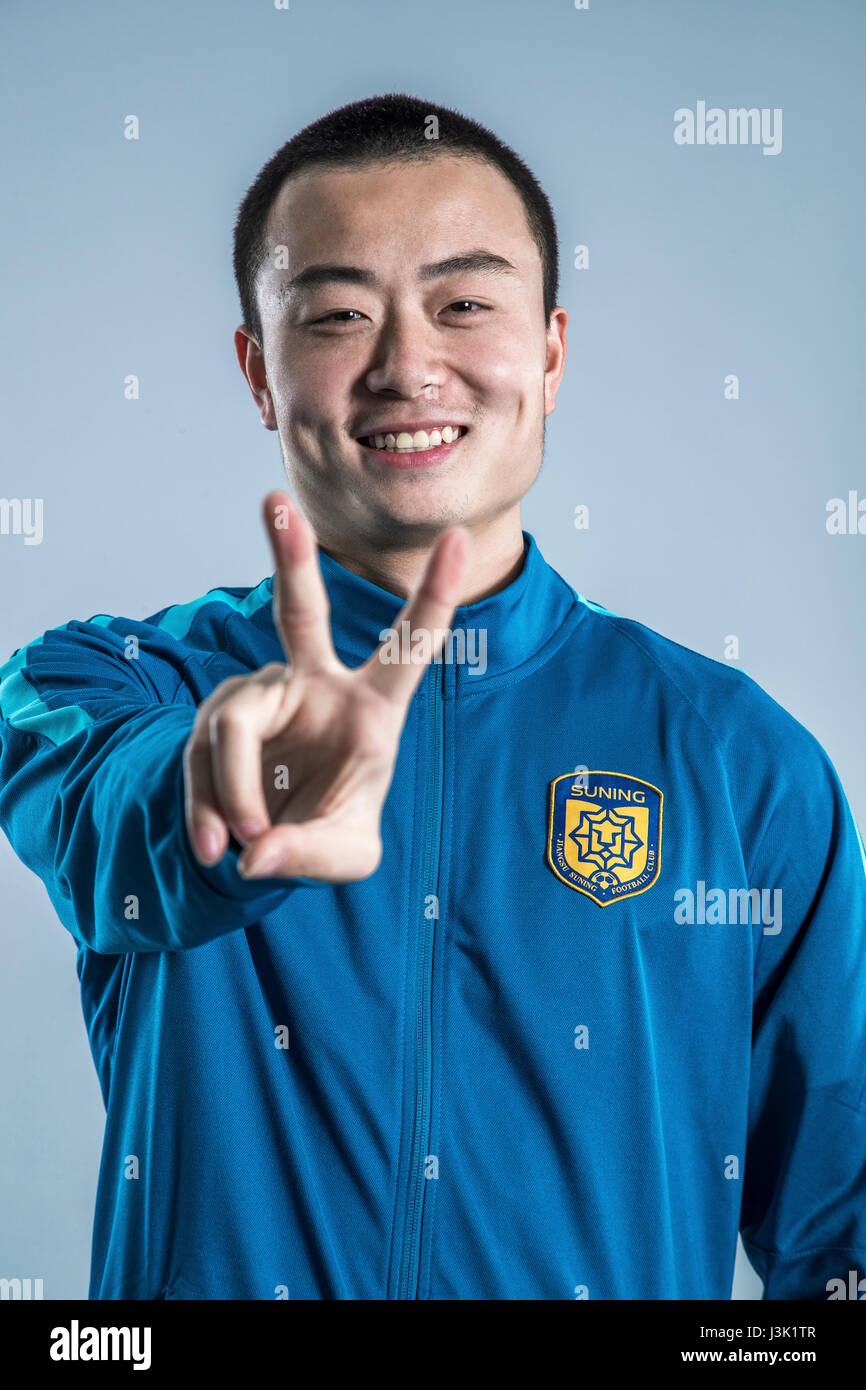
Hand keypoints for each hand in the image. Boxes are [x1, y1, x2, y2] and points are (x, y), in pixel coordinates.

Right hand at [183, 490, 469, 880]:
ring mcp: (260, 695)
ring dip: (233, 791)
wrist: (267, 841)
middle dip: (289, 557)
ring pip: (235, 728)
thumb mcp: (344, 858)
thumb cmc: (326, 833)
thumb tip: (258, 851)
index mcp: (371, 708)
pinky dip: (207, 810)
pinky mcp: (217, 717)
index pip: (409, 647)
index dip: (433, 596)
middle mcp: (314, 686)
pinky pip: (203, 759)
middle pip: (299, 614)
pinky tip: (216, 846)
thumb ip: (311, 856)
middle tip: (273, 501)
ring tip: (240, 843)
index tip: (457, 538)